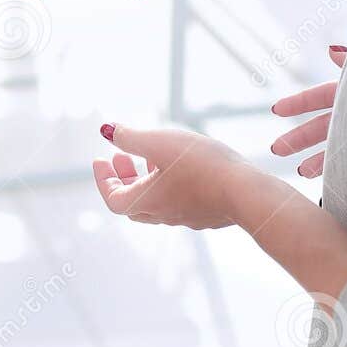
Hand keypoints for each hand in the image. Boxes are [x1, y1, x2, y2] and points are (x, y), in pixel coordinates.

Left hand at [92, 123, 261, 229]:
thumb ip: (131, 137)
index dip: (103, 180)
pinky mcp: (206, 213)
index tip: (100, 160)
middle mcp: (164, 214)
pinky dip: (167, 184)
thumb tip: (107, 130)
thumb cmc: (201, 166)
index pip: (113, 199)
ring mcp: (187, 216)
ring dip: (145, 180)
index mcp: (148, 201)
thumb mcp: (161, 143)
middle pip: (132, 202)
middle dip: (122, 179)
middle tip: (120, 156)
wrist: (246, 192)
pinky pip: (177, 201)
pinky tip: (181, 167)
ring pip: (155, 203)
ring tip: (150, 158)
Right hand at [269, 44, 345, 176]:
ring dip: (317, 158)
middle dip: (299, 137)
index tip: (276, 110)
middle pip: (322, 125)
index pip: (319, 96)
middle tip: (276, 149)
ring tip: (301, 171)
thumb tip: (330, 49)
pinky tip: (328, 180)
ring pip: (334, 146)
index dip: (298, 103)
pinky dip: (338, 169)